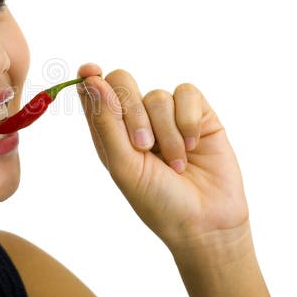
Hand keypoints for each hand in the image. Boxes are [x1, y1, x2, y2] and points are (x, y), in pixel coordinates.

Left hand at [76, 63, 250, 256]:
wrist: (206, 223)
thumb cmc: (159, 202)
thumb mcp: (124, 166)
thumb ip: (106, 122)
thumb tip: (91, 81)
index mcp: (110, 133)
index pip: (94, 92)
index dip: (90, 78)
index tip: (90, 72)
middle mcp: (137, 120)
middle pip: (123, 82)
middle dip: (132, 112)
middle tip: (144, 146)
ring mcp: (168, 116)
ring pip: (158, 95)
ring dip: (167, 132)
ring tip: (177, 164)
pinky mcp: (198, 115)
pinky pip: (188, 94)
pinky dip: (188, 121)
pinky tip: (193, 146)